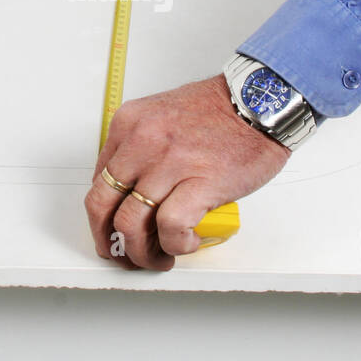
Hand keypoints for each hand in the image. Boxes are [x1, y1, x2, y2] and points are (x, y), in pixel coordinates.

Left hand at [85, 75, 289, 269]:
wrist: (261, 103)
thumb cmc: (221, 112)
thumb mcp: (162, 117)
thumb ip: (141, 150)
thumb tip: (133, 194)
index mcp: (129, 124)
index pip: (98, 180)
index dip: (102, 215)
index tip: (112, 229)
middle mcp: (143, 142)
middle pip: (102, 204)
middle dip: (108, 239)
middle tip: (122, 255)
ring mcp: (169, 163)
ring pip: (130, 224)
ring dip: (141, 252)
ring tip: (159, 257)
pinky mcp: (200, 183)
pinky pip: (170, 228)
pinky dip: (175, 245)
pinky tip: (187, 242)